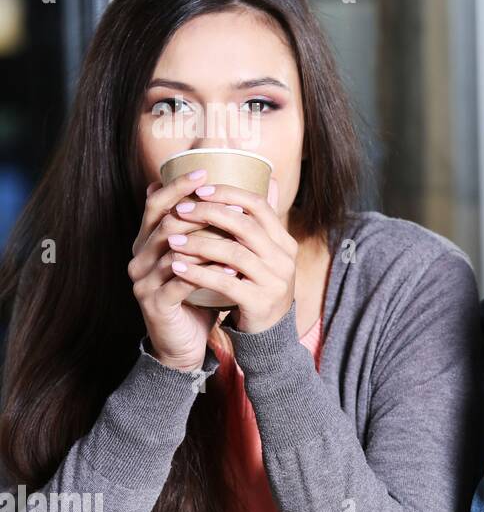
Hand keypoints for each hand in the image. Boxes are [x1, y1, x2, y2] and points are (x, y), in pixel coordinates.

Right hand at [128, 168, 221, 372]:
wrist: (184, 342)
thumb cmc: (196, 294)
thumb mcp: (203, 258)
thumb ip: (209, 228)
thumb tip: (233, 193)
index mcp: (147, 242)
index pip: (155, 205)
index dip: (177, 187)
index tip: (204, 171)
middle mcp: (139, 257)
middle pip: (164, 223)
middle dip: (196, 211)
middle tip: (227, 201)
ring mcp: (143, 280)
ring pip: (172, 251)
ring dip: (206, 240)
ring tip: (236, 231)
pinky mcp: (154, 303)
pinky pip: (181, 282)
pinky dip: (207, 273)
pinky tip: (233, 268)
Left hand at [165, 177, 298, 334]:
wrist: (269, 332)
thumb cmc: (258, 285)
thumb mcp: (264, 254)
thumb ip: (259, 223)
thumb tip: (271, 179)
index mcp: (285, 242)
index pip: (260, 206)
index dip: (229, 194)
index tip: (200, 190)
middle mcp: (284, 259)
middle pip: (246, 226)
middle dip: (209, 214)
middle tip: (181, 210)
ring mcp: (275, 281)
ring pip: (233, 253)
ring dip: (198, 244)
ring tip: (171, 240)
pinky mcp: (260, 302)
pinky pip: (225, 283)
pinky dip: (198, 273)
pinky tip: (177, 268)